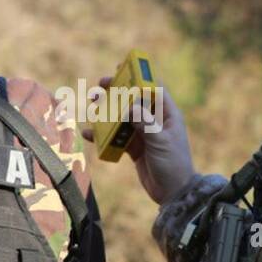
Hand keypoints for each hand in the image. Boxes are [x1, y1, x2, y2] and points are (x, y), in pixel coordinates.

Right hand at [82, 77, 195, 205]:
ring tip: (92, 103)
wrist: (173, 193)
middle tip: (100, 84)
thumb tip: (130, 105)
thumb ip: (145, 122)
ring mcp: (144, 134)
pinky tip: (88, 133)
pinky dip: (103, 134)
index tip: (122, 68)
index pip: (153, 89)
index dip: (139, 77)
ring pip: (122, 116)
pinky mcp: (135, 147)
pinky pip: (116, 136)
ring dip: (107, 110)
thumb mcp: (159, 141)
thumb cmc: (173, 165)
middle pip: (134, 100)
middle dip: (117, 91)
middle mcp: (155, 121)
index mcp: (168, 115)